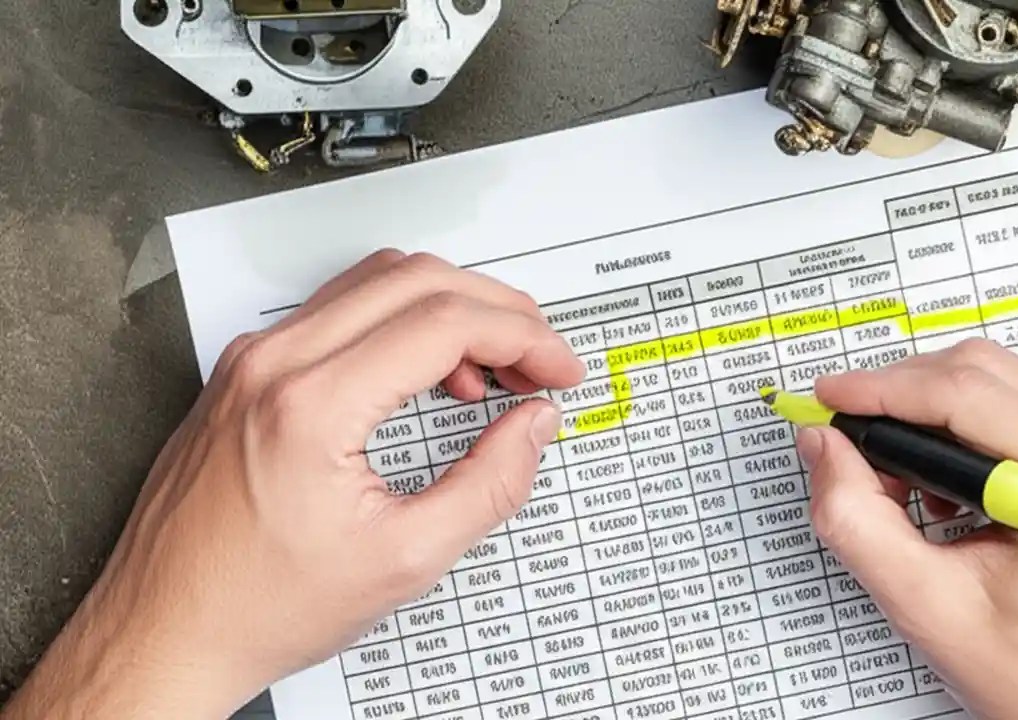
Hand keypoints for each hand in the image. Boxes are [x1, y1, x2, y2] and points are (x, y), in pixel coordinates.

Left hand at [1, 251, 584, 719]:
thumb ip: (489, 484)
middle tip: (538, 358)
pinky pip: (340, 310)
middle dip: (498, 309)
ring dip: (450, 308)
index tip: (557, 369)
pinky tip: (430, 374)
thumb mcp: (403, 560)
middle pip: (416, 278)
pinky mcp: (246, 371)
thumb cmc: (256, 606)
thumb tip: (533, 426)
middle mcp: (273, 363)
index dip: (522, 337)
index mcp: (310, 404)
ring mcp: (253, 360)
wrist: (165, 630)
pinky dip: (402, 323)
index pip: (444, 321)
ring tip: (493, 368)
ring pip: (377, 281)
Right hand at [799, 339, 1017, 719]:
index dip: (880, 390)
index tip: (828, 400)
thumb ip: (857, 521)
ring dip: (928, 415)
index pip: (964, 396)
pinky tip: (946, 490)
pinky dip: (962, 428)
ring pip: (994, 378)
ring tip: (903, 488)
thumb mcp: (928, 607)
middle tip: (853, 455)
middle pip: (979, 371)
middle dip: (899, 401)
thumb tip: (823, 446)